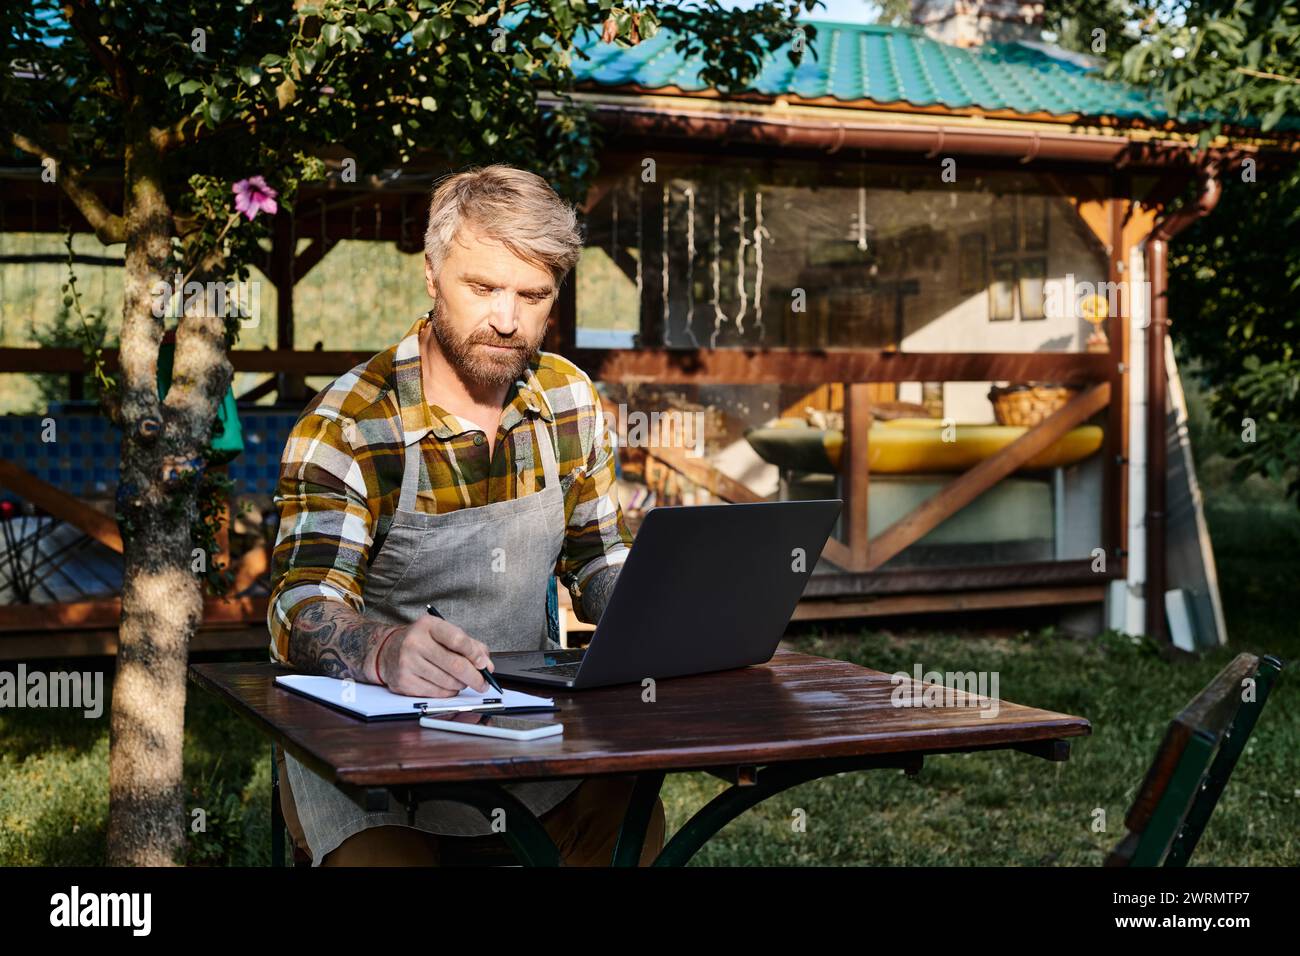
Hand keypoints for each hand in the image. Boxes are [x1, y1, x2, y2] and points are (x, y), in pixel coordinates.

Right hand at [372, 616, 494, 696]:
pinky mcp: (404, 682)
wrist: (387, 651)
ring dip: (461, 685)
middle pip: (455, 665)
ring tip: (462, 681)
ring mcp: (407, 663)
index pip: (457, 640)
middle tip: (483, 683)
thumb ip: (469, 645)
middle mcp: (415, 643)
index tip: (484, 664)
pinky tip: (448, 686)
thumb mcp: (443, 633)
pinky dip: (448, 692)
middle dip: (475, 677)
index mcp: (428, 625)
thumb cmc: (421, 641)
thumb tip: (487, 666)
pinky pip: (436, 693)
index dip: (475, 654)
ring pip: (448, 682)